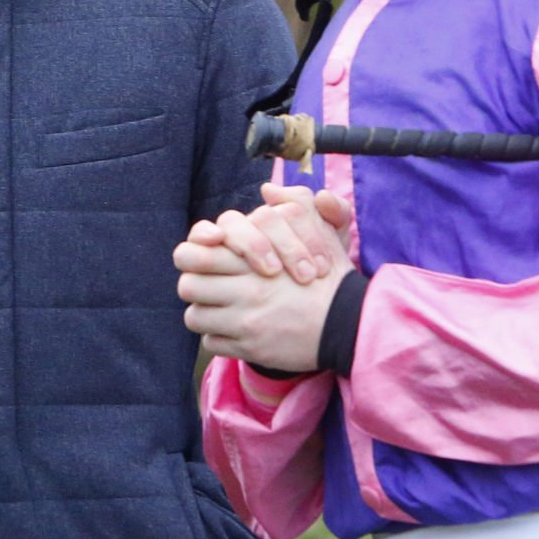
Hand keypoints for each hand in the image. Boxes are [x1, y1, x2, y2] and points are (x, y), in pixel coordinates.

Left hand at [174, 187, 353, 372]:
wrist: (349, 325)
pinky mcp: (249, 348)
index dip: (194, 251)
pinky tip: (233, 330)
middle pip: (188, 283)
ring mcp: (245, 321)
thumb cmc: (330, 278)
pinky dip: (217, 336)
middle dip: (194, 282)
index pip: (195, 249)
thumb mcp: (321, 233)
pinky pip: (210, 342)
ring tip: (219, 308)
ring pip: (194, 315)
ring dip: (204, 312)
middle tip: (207, 283)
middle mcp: (245, 289)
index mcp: (255, 258)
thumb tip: (269, 189)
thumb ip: (297, 204)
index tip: (207, 254)